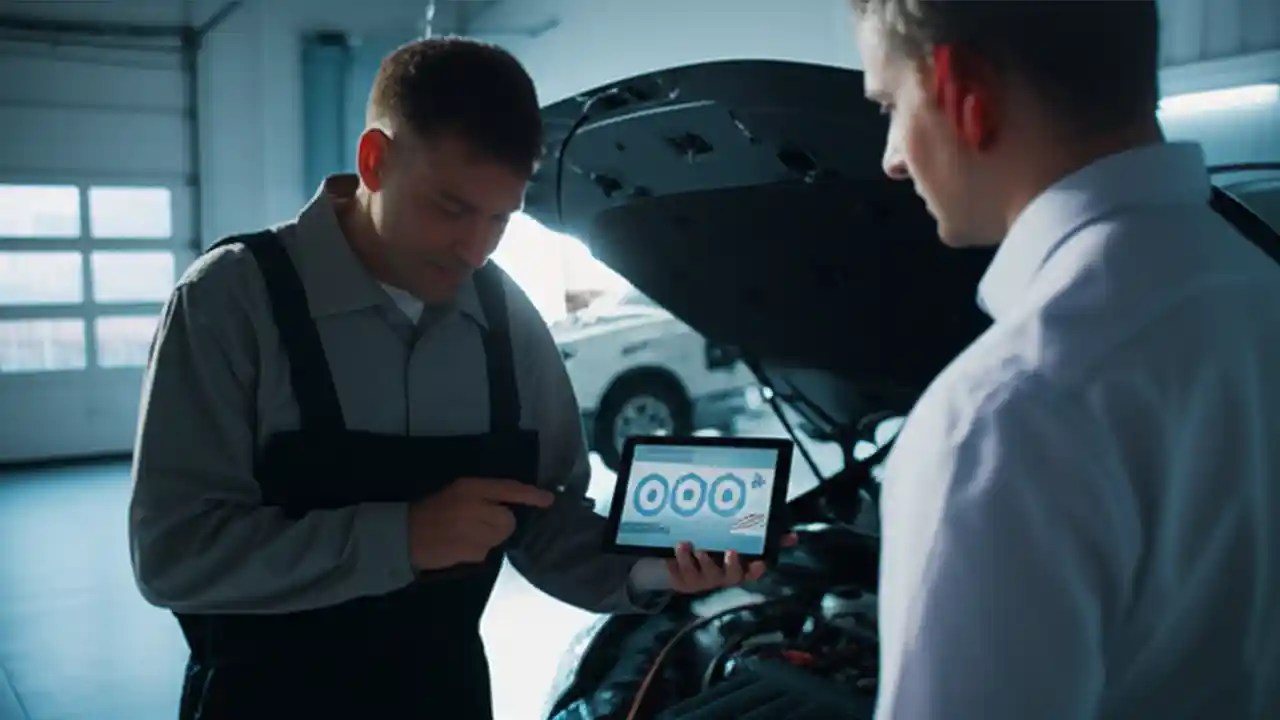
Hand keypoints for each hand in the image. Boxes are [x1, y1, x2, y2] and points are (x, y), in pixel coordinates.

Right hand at [408, 477, 553, 570]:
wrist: (404, 534)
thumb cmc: (432, 509)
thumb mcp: (457, 491)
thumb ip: (483, 495)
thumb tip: (511, 506)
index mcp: (471, 487)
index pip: (509, 489)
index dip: (531, 495)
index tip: (548, 500)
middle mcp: (476, 508)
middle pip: (508, 520)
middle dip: (501, 523)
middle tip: (479, 522)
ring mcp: (474, 532)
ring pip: (499, 537)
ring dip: (490, 537)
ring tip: (466, 534)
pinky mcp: (471, 553)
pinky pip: (486, 551)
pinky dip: (478, 550)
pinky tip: (460, 545)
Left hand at [665, 534, 797, 593]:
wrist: (679, 562)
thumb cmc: (714, 550)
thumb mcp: (737, 541)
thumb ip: (767, 538)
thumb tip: (793, 536)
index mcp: (738, 569)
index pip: (753, 573)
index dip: (757, 570)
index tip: (760, 562)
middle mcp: (722, 577)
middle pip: (731, 577)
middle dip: (731, 566)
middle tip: (730, 552)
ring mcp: (702, 580)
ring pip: (704, 575)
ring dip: (700, 561)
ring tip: (693, 545)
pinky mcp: (682, 579)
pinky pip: (682, 572)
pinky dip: (680, 559)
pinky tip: (680, 546)